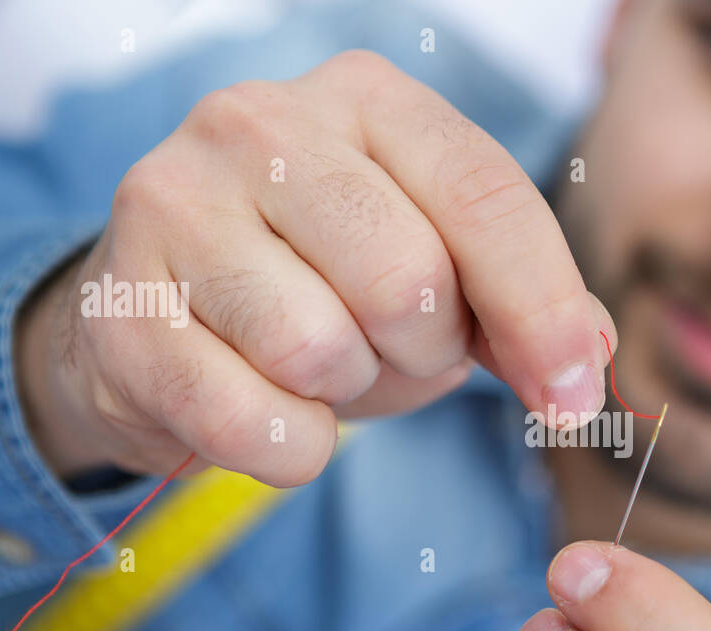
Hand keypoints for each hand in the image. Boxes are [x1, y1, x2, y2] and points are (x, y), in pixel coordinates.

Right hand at [17, 50, 614, 483]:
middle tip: (389, 351)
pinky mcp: (119, 303)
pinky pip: (250, 421)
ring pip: (319, 349)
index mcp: (368, 102)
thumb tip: (592, 358)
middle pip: (408, 279)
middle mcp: (260, 125)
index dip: (546, 312)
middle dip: (422, 354)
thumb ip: (521, 309)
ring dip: (345, 393)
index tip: (573, 399)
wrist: (172, 316)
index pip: (487, 198)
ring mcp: (173, 203)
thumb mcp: (441, 280)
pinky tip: (267, 412)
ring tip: (317, 365)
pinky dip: (286, 449)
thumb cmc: (325, 289)